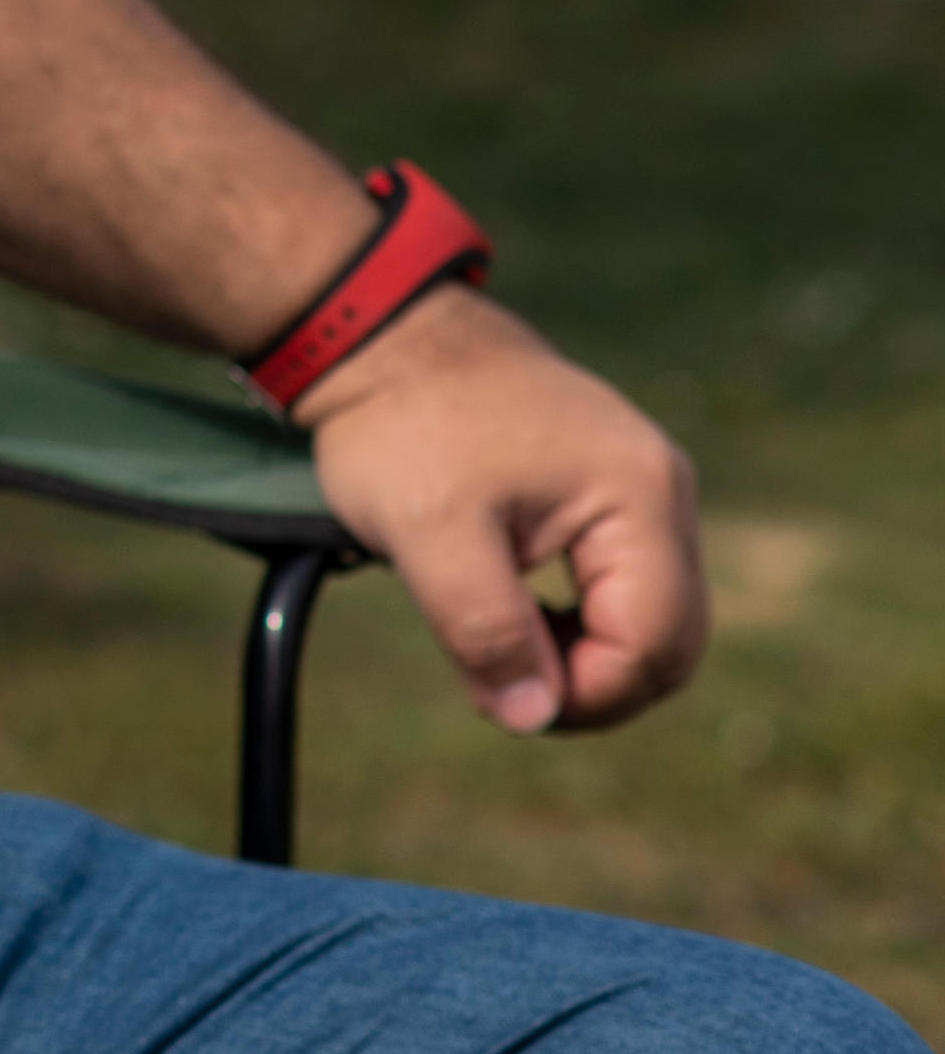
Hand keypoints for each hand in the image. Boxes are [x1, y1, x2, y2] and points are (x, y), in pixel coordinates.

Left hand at [300, 286, 704, 734]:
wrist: (380, 336)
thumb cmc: (401, 423)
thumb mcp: (428, 533)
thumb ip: (485, 629)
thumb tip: (533, 717)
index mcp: (640, 496)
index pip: (653, 645)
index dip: (585, 697)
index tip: (500, 700)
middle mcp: (665, 491)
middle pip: (671, 640)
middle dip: (593, 684)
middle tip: (500, 689)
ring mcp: (645, 489)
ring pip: (652, 618)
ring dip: (586, 654)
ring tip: (499, 646)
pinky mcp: (613, 493)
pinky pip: (626, 585)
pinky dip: (580, 620)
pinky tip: (516, 614)